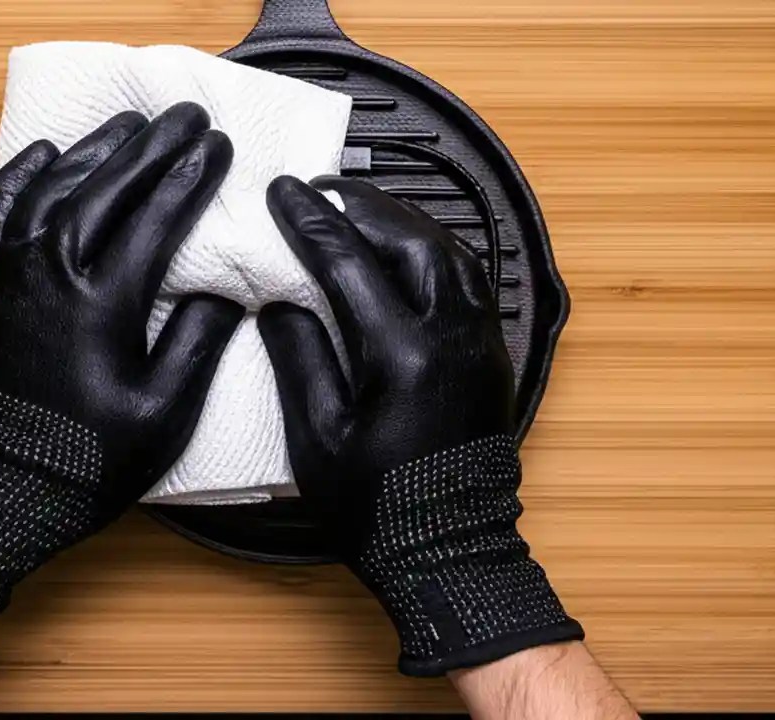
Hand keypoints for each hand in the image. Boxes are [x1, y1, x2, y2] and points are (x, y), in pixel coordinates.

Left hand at [0, 102, 243, 611]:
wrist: (3, 485)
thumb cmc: (90, 455)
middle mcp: (52, 267)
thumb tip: (226, 291)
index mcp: (104, 297)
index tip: (220, 146)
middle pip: (110, 184)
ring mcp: (8, 267)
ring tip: (132, 124)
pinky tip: (44, 153)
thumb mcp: (166, 410)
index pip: (158, 214)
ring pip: (56, 183)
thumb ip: (199, 340)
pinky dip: (20, 173)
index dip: (193, 175)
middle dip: (154, 144)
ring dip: (97, 148)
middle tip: (187, 115)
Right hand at [259, 176, 581, 675]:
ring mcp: (483, 344)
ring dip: (406, 221)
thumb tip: (279, 301)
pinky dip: (438, 251)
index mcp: (404, 353)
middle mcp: (454, 336)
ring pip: (452, 253)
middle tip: (324, 190)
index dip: (310, 221)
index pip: (349, 262)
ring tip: (365, 209)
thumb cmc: (377, 507)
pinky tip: (413, 250)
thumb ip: (299, 358)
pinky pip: (472, 281)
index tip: (283, 191)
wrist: (447, 552)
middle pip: (411, 239)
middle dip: (364, 206)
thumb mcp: (318, 438)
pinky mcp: (495, 358)